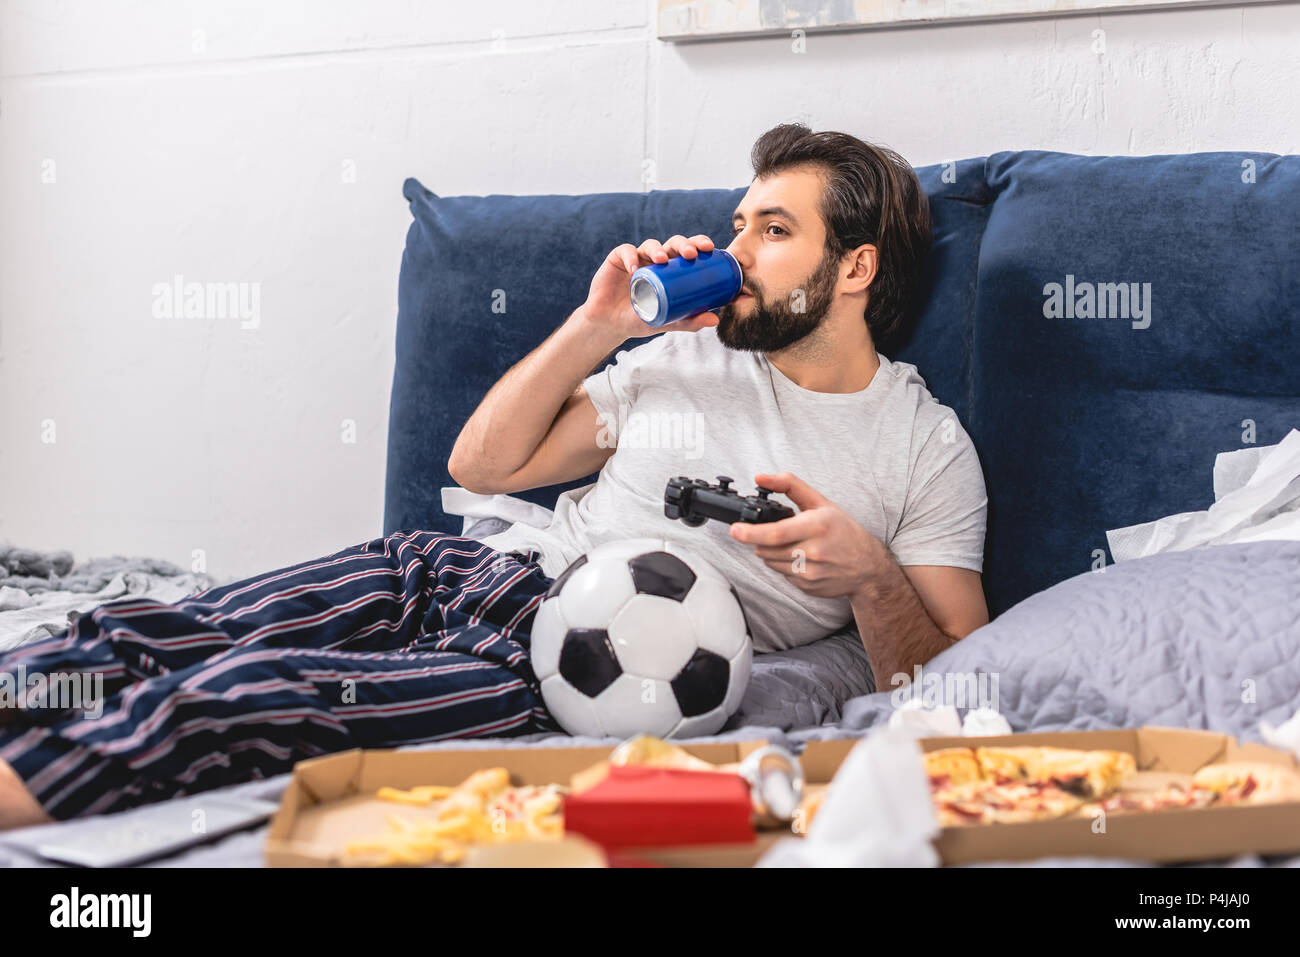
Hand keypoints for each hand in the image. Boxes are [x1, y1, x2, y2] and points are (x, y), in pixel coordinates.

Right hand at [578, 235, 721, 343]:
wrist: (610, 324)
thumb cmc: (640, 319)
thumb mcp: (666, 322)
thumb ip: (688, 321)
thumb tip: (714, 320)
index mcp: (672, 270)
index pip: (688, 251)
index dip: (698, 244)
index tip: (709, 248)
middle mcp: (656, 260)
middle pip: (673, 244)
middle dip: (683, 244)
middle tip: (690, 254)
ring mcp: (637, 258)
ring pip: (651, 245)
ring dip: (658, 249)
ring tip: (662, 260)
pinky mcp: (617, 259)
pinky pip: (625, 252)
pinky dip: (630, 257)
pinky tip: (634, 268)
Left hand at [728, 471, 883, 598]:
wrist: (867, 567)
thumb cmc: (844, 532)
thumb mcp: (821, 502)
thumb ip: (790, 485)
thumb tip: (761, 478)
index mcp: (817, 527)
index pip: (777, 533)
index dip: (752, 533)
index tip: (735, 530)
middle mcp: (814, 552)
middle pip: (767, 549)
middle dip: (759, 540)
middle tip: (768, 532)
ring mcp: (810, 572)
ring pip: (770, 562)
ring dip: (771, 551)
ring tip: (791, 543)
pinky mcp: (807, 586)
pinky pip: (782, 574)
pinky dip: (783, 564)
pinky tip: (801, 558)